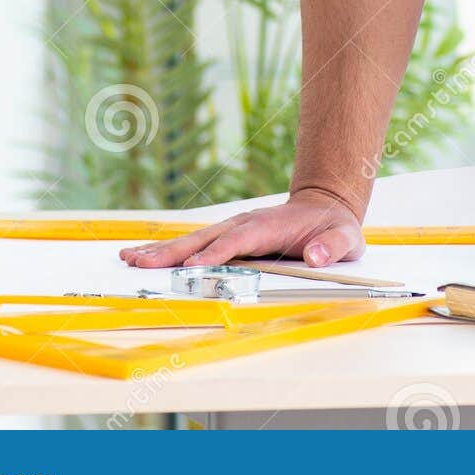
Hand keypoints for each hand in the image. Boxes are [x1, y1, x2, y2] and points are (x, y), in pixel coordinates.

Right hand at [118, 188, 364, 270]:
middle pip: (205, 238)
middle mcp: (244, 225)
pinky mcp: (226, 238)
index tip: (194, 265)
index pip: (240, 240)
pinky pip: (194, 245)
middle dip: (174, 251)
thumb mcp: (345, 239)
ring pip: (193, 240)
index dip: (218, 253)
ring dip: (162, 251)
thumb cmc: (333, 229)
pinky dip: (168, 251)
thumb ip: (333, 246)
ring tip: (129, 259)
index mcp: (269, 226)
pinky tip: (142, 258)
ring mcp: (233, 230)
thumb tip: (316, 255)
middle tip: (140, 263)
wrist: (324, 209)